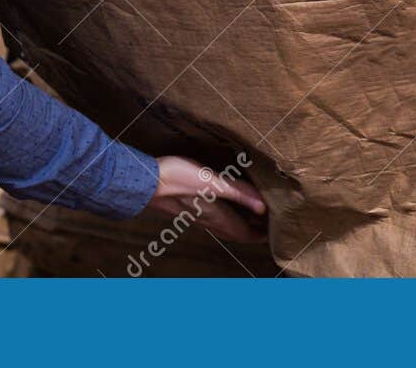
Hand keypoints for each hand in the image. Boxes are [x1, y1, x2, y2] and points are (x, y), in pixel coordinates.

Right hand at [147, 155, 267, 242]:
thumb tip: (263, 207)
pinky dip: (222, 216)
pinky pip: (209, 217)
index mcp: (216, 215)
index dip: (259, 235)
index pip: (243, 232)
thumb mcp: (211, 182)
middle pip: (233, 232)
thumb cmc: (176, 179)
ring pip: (221, 226)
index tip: (274, 234)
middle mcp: (206, 219)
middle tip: (264, 228)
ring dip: (236, 225)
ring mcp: (194, 214)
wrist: (141, 182)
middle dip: (250, 232)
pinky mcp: (184, 206)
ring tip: (248, 218)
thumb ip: (238, 194)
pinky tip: (218, 205)